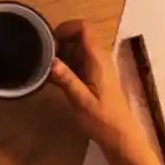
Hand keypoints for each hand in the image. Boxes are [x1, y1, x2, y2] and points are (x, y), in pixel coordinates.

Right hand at [49, 20, 148, 157]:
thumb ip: (66, 79)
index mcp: (98, 59)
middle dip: (60, 42)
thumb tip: (50, 61)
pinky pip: (79, 61)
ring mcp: (99, 67)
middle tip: (44, 57)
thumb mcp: (81, 100)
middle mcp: (100, 58)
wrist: (120, 136)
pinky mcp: (96, 76)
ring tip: (46, 69)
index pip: (84, 28)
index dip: (66, 27)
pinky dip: (67, 65)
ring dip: (62, 55)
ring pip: (78, 49)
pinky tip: (55, 79)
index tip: (49, 41)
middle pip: (79, 36)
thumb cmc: (102, 119)